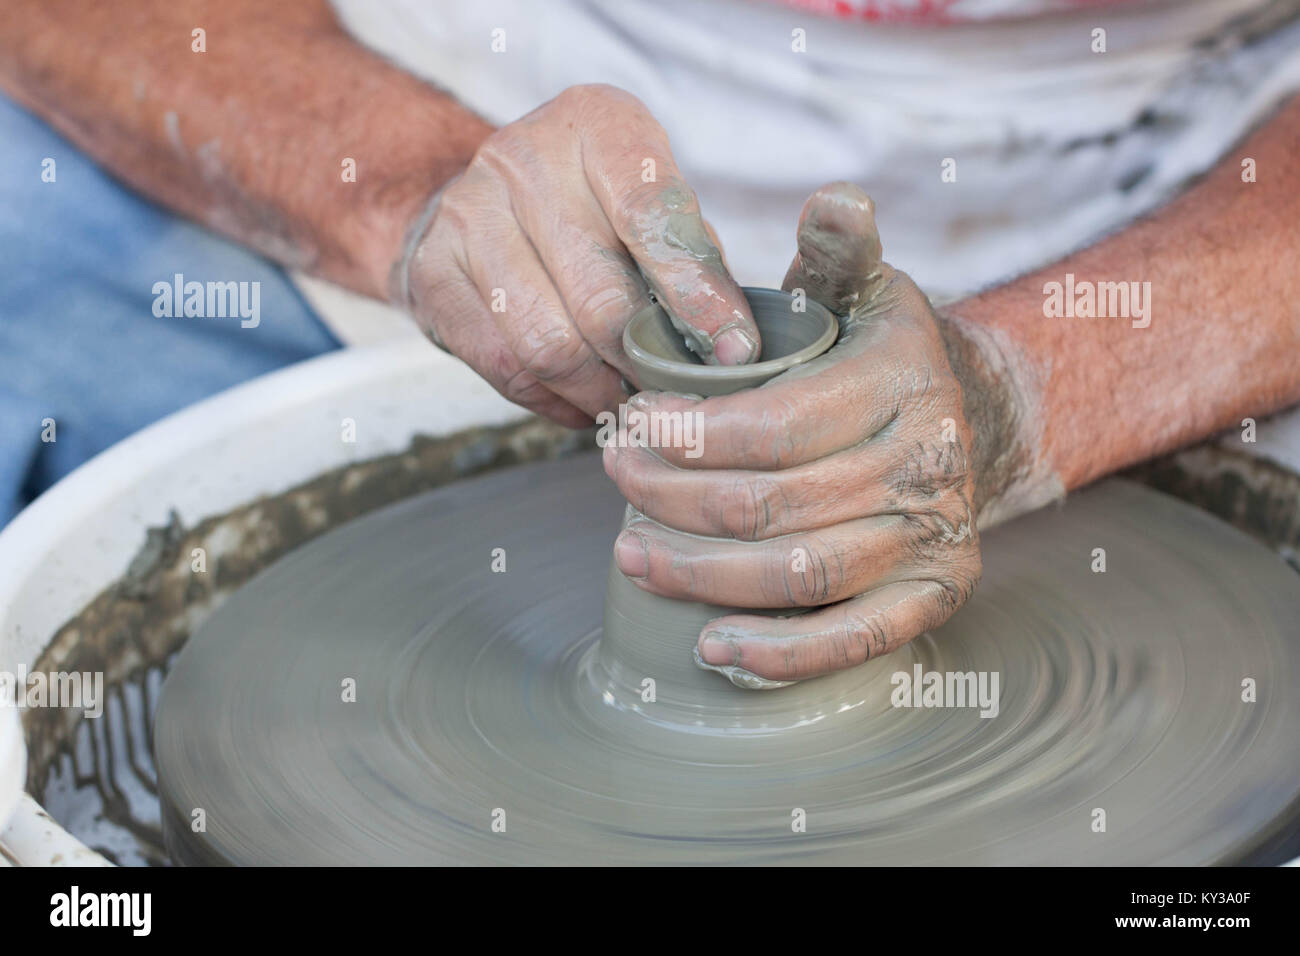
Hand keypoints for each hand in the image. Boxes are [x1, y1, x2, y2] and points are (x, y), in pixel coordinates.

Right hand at [402, 84, 759, 426]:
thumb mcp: (649, 200)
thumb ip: (690, 257)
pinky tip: (583, 402)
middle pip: (600, 297)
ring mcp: (467, 214)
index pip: (651, 215)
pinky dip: (556, 401)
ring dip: (601, 391)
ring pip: (549, 344)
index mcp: (594, 123)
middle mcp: (522, 158)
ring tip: (631, 401)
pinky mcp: (433, 274)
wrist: (483, 198)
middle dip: (648, 361)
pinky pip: (505, 367)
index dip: (698, 294)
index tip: (733, 351)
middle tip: (680, 393)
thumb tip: (731, 346)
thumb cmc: (591, 204)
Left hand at [603, 183, 982, 681]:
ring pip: (800, 576)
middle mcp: (931, 463)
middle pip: (775, 506)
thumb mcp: (862, 291)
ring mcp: (937, 536)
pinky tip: (711, 650)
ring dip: (701, 576)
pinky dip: (779, 656)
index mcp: (904, 381)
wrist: (959, 418)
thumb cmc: (876, 355)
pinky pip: (854, 640)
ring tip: (632, 554)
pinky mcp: (934, 593)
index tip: (626, 429)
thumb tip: (835, 198)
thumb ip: (837, 250)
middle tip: (612, 482)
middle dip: (672, 500)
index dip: (689, 439)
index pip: (777, 427)